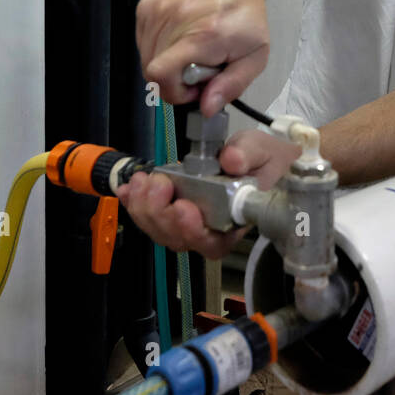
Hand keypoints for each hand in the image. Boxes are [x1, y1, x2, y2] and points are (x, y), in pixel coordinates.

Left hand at [116, 129, 301, 257]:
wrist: (261, 160)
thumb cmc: (266, 162)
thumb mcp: (266, 151)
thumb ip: (250, 155)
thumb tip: (231, 160)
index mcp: (236, 223)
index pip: (213, 242)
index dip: (192, 230)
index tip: (183, 207)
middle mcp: (211, 230)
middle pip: (179, 238)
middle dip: (160, 213)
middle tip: (159, 183)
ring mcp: (189, 222)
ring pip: (160, 230)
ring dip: (144, 208)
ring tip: (143, 181)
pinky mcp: (173, 210)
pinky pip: (149, 216)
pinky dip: (134, 203)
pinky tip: (128, 188)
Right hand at [135, 0, 269, 116]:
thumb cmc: (245, 14)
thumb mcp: (255, 56)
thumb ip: (232, 85)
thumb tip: (206, 108)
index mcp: (202, 37)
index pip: (161, 75)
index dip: (174, 93)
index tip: (195, 88)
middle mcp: (174, 22)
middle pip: (152, 73)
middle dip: (174, 81)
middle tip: (198, 70)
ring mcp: (156, 12)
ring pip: (145, 60)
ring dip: (166, 65)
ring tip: (191, 53)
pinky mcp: (146, 8)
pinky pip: (143, 43)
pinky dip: (158, 49)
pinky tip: (179, 40)